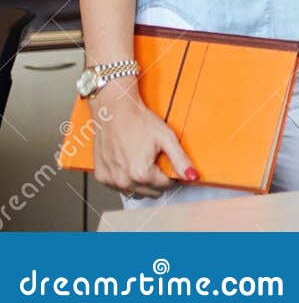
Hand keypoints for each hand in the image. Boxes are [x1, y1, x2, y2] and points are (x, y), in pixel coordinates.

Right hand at [88, 78, 196, 197]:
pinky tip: (129, 163)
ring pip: (135, 192)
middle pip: (150, 192)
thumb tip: (193, 176)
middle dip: (157, 180)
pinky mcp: (101, 176)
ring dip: (141, 182)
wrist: (113, 110)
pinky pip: (119, 187)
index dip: (170, 174)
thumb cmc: (138, 121)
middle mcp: (123, 181)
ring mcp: (109, 180)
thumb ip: (181, 160)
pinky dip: (126, 179)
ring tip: (142, 160)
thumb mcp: (166, 138)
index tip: (168, 162)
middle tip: (155, 159)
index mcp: (140, 173)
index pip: (165, 186)